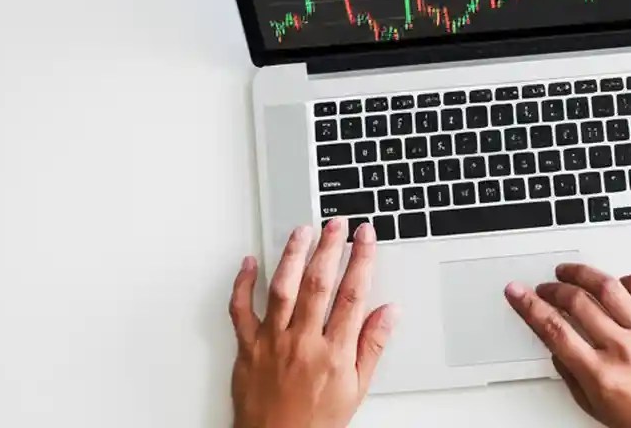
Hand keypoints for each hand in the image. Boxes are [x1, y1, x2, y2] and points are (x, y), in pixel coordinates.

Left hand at [228, 218, 398, 427]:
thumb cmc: (315, 423)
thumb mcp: (357, 389)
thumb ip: (372, 346)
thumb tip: (389, 312)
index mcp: (333, 352)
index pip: (352, 294)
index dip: (361, 260)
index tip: (366, 236)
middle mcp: (302, 342)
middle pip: (318, 283)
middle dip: (329, 247)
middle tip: (336, 223)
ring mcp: (272, 342)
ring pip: (281, 288)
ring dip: (292, 255)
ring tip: (302, 231)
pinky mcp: (247, 348)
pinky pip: (240, 310)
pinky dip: (243, 284)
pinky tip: (250, 263)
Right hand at [504, 264, 630, 427]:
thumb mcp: (599, 411)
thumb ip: (574, 378)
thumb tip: (559, 351)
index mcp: (602, 374)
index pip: (554, 329)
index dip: (529, 306)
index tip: (517, 293)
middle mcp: (625, 349)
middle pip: (578, 303)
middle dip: (554, 288)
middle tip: (545, 285)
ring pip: (611, 289)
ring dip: (585, 274)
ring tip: (572, 271)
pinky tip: (623, 281)